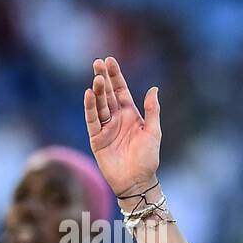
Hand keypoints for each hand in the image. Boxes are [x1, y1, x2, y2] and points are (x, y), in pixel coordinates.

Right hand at [84, 56, 161, 198]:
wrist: (137, 181)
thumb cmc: (148, 158)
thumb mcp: (153, 132)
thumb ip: (153, 111)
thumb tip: (154, 89)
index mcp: (131, 115)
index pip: (121, 92)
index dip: (116, 76)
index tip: (110, 60)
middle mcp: (117, 119)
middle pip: (108, 95)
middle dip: (103, 78)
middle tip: (98, 62)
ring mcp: (105, 128)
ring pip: (99, 105)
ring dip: (98, 91)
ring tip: (97, 77)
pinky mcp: (97, 138)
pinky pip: (92, 120)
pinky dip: (90, 108)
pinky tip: (89, 94)